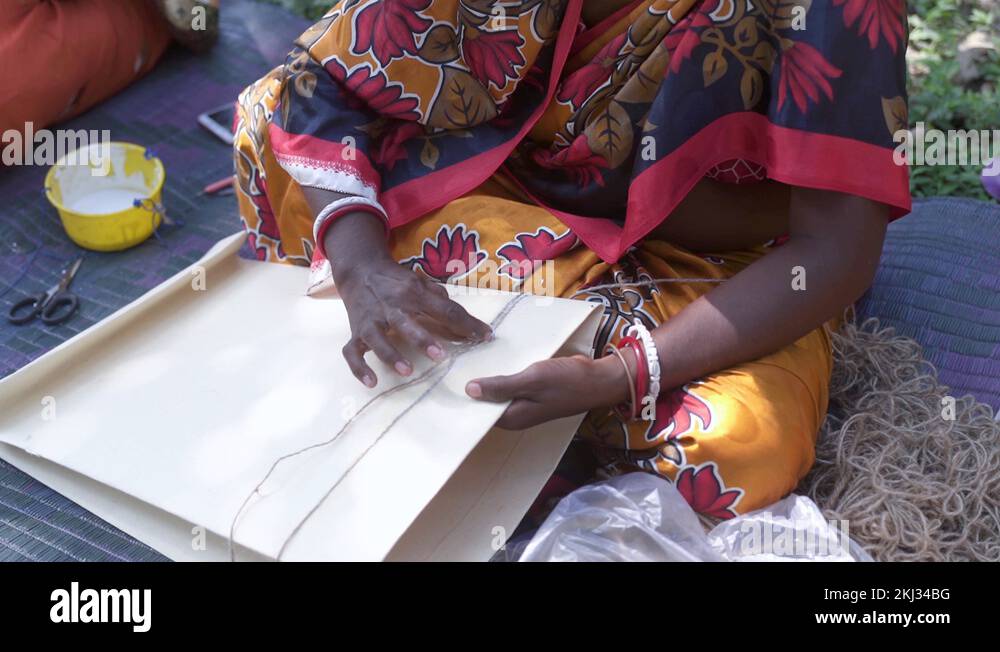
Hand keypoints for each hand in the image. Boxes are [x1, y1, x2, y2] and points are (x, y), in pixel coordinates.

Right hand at [336, 257, 492, 386]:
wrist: (359, 270)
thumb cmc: (397, 281)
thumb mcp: (421, 283)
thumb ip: (442, 302)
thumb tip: (467, 323)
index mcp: (412, 293)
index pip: (444, 309)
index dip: (466, 323)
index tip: (485, 336)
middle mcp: (391, 307)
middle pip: (406, 323)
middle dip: (421, 339)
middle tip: (440, 356)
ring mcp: (371, 321)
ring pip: (377, 338)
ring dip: (391, 355)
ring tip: (407, 371)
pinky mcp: (356, 332)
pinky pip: (352, 352)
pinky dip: (359, 368)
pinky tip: (371, 383)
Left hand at [465, 354, 629, 429]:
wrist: (598, 378)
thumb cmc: (567, 381)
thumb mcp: (532, 380)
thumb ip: (501, 386)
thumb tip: (469, 391)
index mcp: (513, 418)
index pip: (478, 414)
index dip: (462, 400)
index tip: (443, 383)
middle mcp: (516, 414)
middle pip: (486, 403)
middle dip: (471, 386)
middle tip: (449, 364)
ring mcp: (524, 402)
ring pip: (497, 391)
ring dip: (487, 378)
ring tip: (465, 358)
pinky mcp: (532, 390)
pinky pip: (510, 383)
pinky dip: (501, 373)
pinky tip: (491, 358)